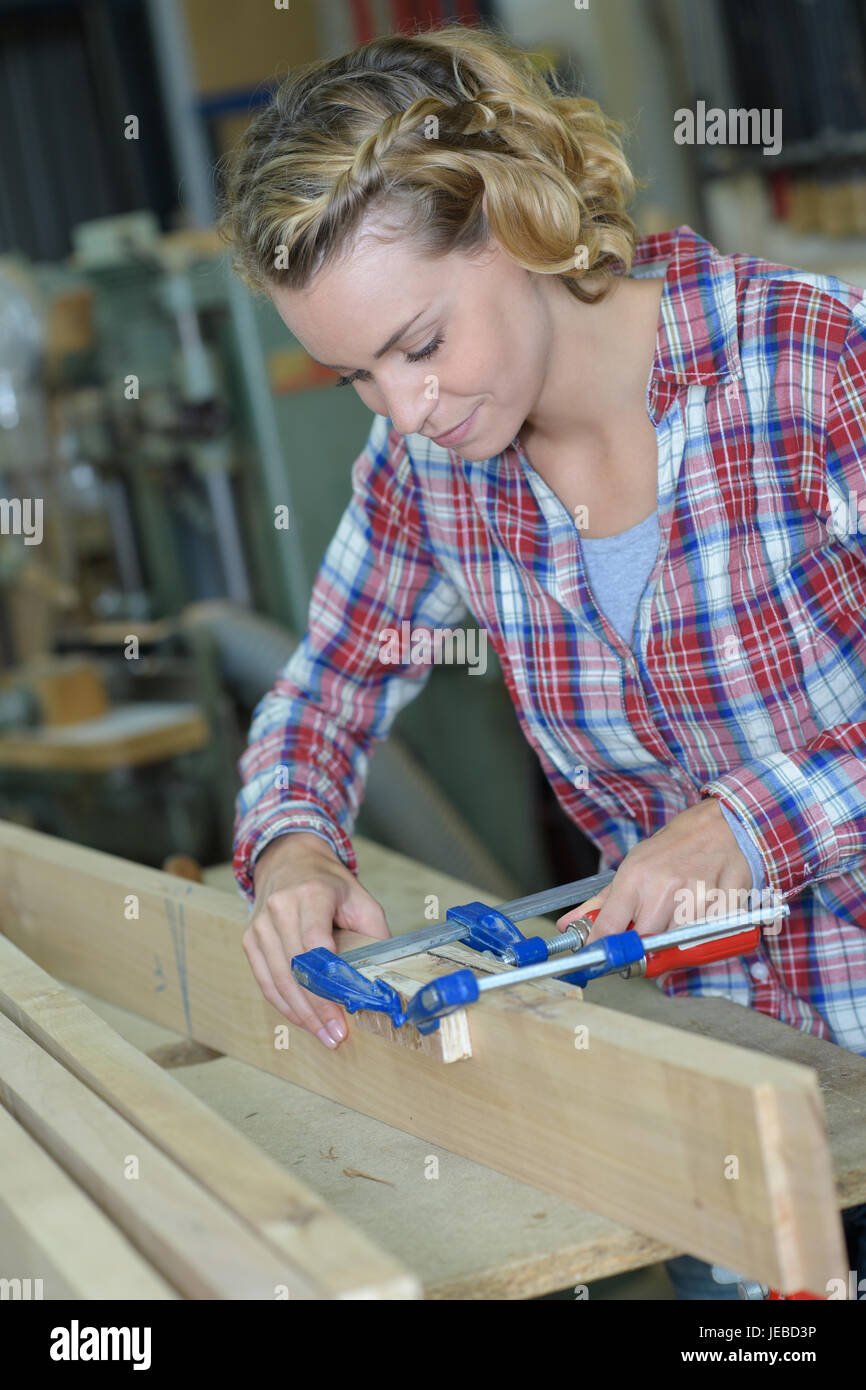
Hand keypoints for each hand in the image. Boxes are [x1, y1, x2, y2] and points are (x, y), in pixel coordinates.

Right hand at [244, 833, 390, 1046]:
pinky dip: (283, 1004)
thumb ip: (374, 934)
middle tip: (336, 1035)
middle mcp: (280, 907)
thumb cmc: (330, 884)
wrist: (291, 860)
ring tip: (323, 1035)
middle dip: (316, 1008)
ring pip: (278, 979)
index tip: (344, 1011)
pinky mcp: (250, 939)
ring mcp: (260, 924)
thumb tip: (384, 976)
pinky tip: (302, 1020)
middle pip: (296, 968)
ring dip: (300, 1013)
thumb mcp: (361, 899)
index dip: (327, 982)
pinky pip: (265, 979)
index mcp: (311, 894)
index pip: (315, 943)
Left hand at [555, 797, 751, 945]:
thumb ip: (600, 903)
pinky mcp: (725, 903)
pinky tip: (703, 914)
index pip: (610, 926)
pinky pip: (709, 938)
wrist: (718, 826)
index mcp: (635, 878)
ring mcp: (696, 895)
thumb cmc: (671, 850)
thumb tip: (568, 925)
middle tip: (648, 939)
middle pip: (645, 942)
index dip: (604, 948)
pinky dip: (705, 935)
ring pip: (678, 944)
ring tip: (679, 917)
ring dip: (676, 941)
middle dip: (644, 947)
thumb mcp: (631, 868)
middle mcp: (664, 887)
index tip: (604, 957)